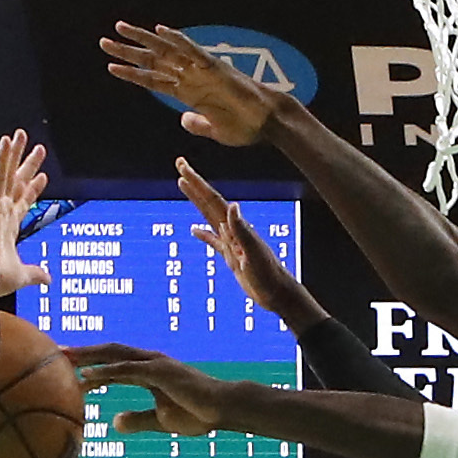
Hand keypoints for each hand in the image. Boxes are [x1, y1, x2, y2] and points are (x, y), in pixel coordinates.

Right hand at [0, 130, 51, 303]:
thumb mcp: (22, 275)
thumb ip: (35, 273)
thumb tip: (48, 279)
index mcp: (7, 228)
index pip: (22, 202)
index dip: (32, 189)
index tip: (42, 176)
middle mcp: (0, 214)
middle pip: (17, 183)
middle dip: (27, 166)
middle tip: (38, 148)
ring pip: (7, 173)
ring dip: (15, 154)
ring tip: (21, 135)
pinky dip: (2, 158)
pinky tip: (7, 140)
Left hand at [68, 344, 232, 437]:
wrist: (224, 409)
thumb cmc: (198, 413)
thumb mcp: (160, 420)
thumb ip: (137, 419)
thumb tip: (113, 422)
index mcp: (147, 371)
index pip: (112, 364)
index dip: (89, 365)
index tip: (65, 368)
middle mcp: (148, 362)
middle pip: (107, 352)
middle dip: (81, 352)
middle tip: (54, 353)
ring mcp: (154, 364)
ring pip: (114, 355)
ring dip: (87, 355)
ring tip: (63, 358)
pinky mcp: (160, 372)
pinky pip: (128, 369)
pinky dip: (106, 370)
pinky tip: (87, 375)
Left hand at [101, 22, 279, 144]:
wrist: (269, 123)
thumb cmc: (246, 127)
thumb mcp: (214, 130)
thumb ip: (197, 125)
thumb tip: (183, 120)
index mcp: (189, 93)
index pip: (153, 80)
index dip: (132, 73)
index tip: (111, 66)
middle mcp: (191, 78)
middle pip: (154, 61)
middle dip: (128, 51)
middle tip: (104, 41)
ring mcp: (202, 71)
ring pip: (167, 51)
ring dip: (144, 40)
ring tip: (120, 29)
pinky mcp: (216, 68)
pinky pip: (195, 51)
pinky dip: (180, 40)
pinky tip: (164, 31)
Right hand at [177, 158, 320, 325]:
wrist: (277, 293)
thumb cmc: (268, 275)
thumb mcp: (253, 253)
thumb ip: (242, 230)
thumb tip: (232, 206)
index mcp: (237, 227)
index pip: (212, 200)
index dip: (197, 183)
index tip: (183, 167)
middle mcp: (233, 230)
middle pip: (208, 202)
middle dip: (194, 183)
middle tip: (180, 164)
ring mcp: (231, 242)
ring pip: (208, 216)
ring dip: (196, 200)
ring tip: (182, 185)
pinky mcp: (231, 256)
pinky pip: (213, 241)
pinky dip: (203, 234)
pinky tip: (194, 230)